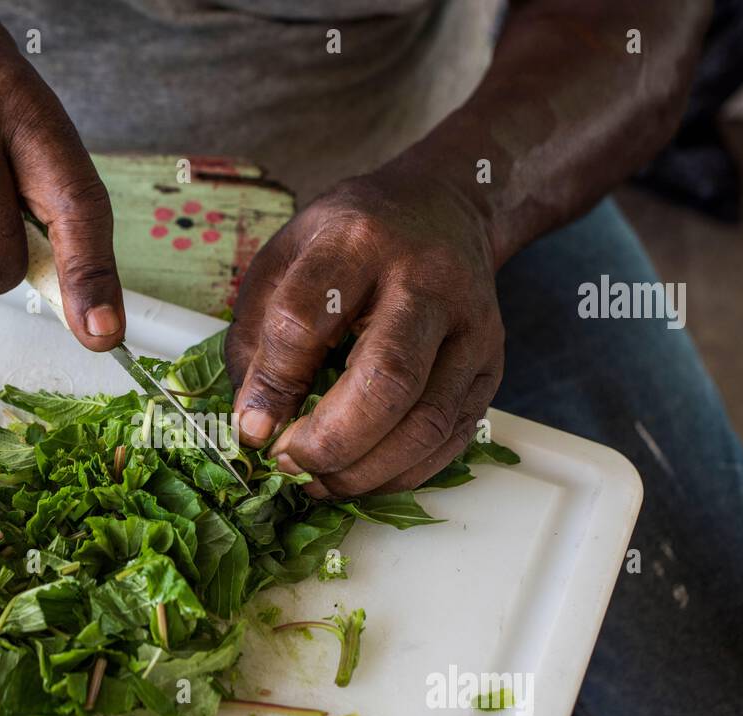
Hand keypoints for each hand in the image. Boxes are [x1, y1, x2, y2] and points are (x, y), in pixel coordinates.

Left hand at [225, 168, 503, 496]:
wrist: (443, 209)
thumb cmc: (351, 240)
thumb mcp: (285, 259)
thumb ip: (258, 338)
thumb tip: (254, 424)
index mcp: (357, 242)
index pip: (306, 319)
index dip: (273, 383)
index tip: (252, 428)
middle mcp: (426, 282)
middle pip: (386, 379)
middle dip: (329, 441)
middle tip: (289, 464)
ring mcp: (470, 329)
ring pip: (426, 422)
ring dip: (365, 470)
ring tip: (319, 480)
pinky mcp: (490, 368)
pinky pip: (450, 440)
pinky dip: (400, 473)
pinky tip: (360, 475)